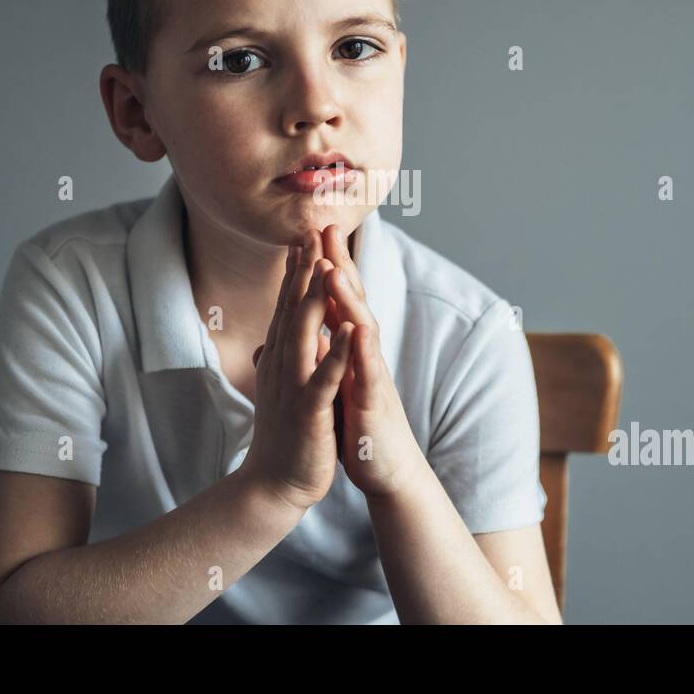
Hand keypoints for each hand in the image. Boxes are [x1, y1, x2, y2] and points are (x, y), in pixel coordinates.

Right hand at [237, 231, 355, 513]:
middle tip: (311, 230)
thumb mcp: (279, 389)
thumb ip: (277, 360)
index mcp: (281, 358)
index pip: (287, 305)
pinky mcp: (308, 410)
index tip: (303, 235)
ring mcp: (294, 385)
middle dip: (304, 270)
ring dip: (316, 298)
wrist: (273, 484)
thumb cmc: (282, 435)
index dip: (296, 270)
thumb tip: (268, 339)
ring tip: (326, 264)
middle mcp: (282, 364)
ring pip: (304, 333)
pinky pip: (325, 376)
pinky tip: (349, 328)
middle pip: (293, 308)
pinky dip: (337, 351)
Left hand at [318, 223, 425, 500]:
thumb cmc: (358, 424)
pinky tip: (357, 328)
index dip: (322, 266)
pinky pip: (369, 371)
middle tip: (327, 225)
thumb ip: (324, 354)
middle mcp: (363, 353)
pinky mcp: (375, 401)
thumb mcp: (334, 381)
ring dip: (349, 297)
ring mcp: (372, 374)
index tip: (308, 232)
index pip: (335, 299)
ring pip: (362, 328)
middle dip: (339, 263)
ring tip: (334, 267)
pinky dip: (362, 349)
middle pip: (352, 299)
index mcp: (349, 348)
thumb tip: (309, 331)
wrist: (384, 468)